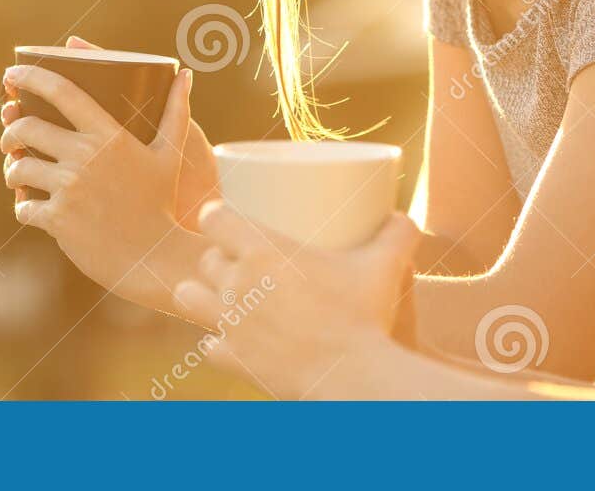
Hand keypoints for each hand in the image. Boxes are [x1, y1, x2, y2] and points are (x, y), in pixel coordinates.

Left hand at [0, 41, 211, 308]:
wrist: (154, 256)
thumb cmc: (161, 201)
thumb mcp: (170, 153)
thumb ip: (176, 111)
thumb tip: (186, 74)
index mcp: (109, 134)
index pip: (61, 92)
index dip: (31, 76)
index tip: (11, 74)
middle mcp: (85, 156)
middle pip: (25, 128)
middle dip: (10, 132)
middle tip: (11, 139)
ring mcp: (69, 188)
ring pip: (17, 168)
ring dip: (12, 170)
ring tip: (18, 173)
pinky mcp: (58, 219)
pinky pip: (22, 206)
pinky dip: (23, 206)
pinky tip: (31, 207)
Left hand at [172, 201, 419, 398]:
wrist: (350, 378)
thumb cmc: (365, 316)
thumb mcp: (386, 265)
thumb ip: (397, 234)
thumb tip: (405, 217)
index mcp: (262, 251)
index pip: (213, 219)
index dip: (216, 216)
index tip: (227, 219)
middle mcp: (236, 284)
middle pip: (205, 259)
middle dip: (217, 257)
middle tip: (239, 260)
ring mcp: (230, 324)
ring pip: (189, 298)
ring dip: (202, 295)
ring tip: (221, 296)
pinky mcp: (232, 358)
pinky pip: (209, 346)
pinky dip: (218, 343)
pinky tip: (232, 341)